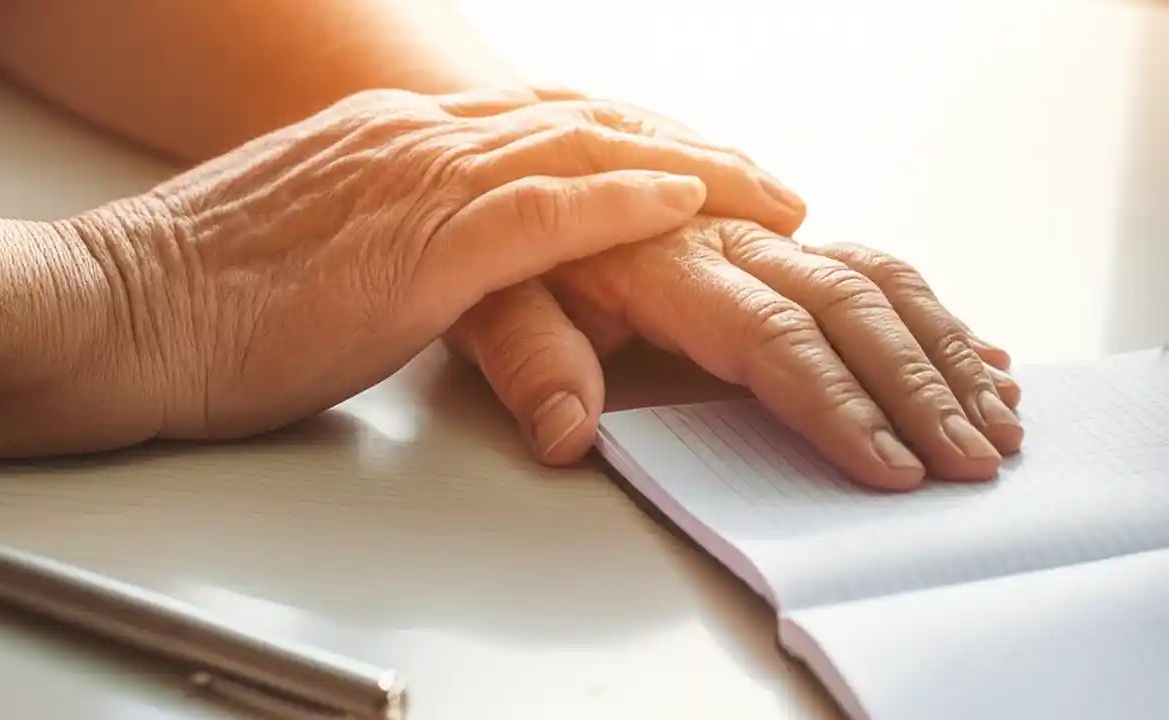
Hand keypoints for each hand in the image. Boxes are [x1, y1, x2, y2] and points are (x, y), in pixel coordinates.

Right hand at [69, 88, 806, 442]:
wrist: (118, 310)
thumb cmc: (201, 296)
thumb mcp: (314, 245)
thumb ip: (385, 238)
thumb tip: (426, 265)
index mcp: (389, 139)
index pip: (537, 124)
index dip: (627, 141)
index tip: (691, 162)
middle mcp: (414, 139)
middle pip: (582, 124)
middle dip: (686, 149)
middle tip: (762, 176)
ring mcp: (419, 183)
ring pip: (585, 152)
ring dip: (688, 170)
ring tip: (765, 191)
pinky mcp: (419, 246)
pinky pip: (545, 210)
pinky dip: (623, 199)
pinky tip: (683, 201)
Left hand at [449, 215, 1021, 490]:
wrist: (518, 176)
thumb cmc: (507, 251)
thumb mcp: (489, 308)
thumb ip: (531, 361)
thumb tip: (566, 433)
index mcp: (665, 263)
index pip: (770, 337)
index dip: (835, 403)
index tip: (888, 466)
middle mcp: (728, 242)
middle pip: (847, 307)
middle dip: (919, 388)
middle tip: (971, 462)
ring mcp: (760, 239)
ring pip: (877, 279)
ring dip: (946, 350)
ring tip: (999, 418)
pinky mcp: (776, 245)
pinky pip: (871, 267)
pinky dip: (934, 318)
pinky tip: (980, 356)